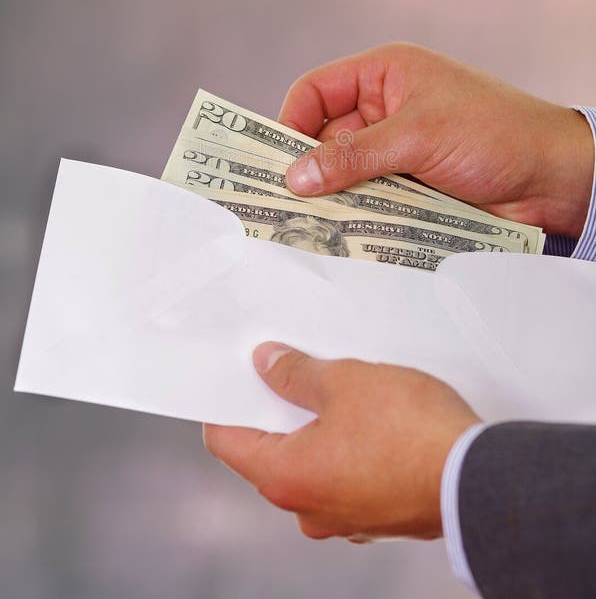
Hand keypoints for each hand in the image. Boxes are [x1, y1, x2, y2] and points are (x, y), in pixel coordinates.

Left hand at [203, 343, 478, 541]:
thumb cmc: (410, 434)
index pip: (227, 440)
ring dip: (318, 427)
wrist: (478, 478)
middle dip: (279, 409)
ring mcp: (344, 517)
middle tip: (293, 367)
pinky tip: (371, 418)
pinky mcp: (378, 514)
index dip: (227, 401)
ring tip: (341, 387)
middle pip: (270, 452)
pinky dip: (348, 447)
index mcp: (286, 479)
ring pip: (312, 464)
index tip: (237, 375)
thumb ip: (296, 373)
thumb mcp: (345, 381)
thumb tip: (268, 364)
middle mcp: (308, 509)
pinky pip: (346, 475)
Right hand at [279, 44, 593, 237]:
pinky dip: (356, 214)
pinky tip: (342, 234)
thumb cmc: (495, 133)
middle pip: (325, 137)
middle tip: (283, 204)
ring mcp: (398, 149)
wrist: (554, 177)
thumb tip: (297, 176)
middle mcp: (385, 108)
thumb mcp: (417, 136)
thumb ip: (354, 155)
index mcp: (384, 75)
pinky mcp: (410, 184)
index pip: (316, 91)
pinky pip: (369, 197)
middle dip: (309, 168)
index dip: (290, 121)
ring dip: (333, 197)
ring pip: (345, 172)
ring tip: (309, 225)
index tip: (274, 162)